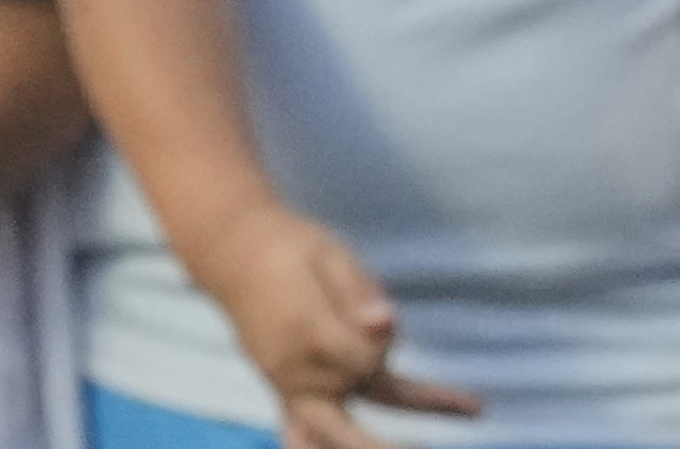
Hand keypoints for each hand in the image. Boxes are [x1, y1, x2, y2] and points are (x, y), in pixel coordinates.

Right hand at [198, 201, 483, 445]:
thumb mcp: (331, 257)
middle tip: (443, 428)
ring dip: (364, 444)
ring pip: (329, 432)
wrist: (237, 254)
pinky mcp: (281, 390)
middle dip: (384, 441)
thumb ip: (359, 294)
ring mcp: (286, 386)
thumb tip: (385, 323)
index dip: (382, 336)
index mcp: (310, 334)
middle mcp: (296, 371)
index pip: (368, 358)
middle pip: (350, 410)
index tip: (379, 317)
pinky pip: (295, 432)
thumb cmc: (293, 250)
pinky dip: (309, 447)